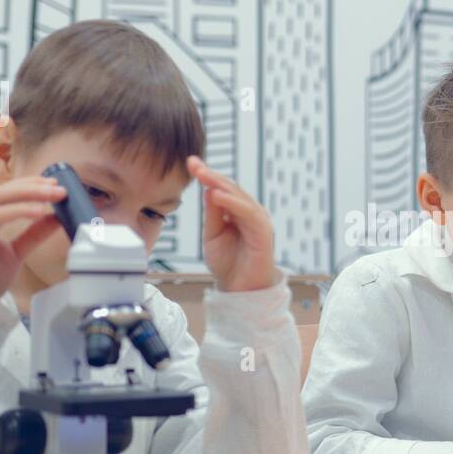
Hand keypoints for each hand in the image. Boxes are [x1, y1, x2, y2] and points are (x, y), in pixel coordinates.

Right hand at [0, 177, 65, 296]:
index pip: (4, 192)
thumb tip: (55, 217)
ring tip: (54, 196)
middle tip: (58, 187)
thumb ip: (33, 234)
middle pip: (2, 191)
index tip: (53, 184)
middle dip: (32, 185)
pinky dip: (20, 211)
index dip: (29, 185)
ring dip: (29, 194)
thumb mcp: (16, 251)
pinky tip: (39, 211)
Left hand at [187, 156, 276, 292]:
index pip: (222, 188)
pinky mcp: (263, 232)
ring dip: (220, 184)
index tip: (190, 163)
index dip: (207, 175)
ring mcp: (258, 220)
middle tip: (193, 163)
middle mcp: (250, 212)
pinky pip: (248, 213)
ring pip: (239, 196)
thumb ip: (213, 214)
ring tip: (202, 174)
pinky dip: (233, 203)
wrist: (241, 290)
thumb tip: (209, 190)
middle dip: (211, 174)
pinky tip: (216, 195)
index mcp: (238, 211)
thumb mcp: (212, 235)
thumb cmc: (228, 264)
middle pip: (230, 188)